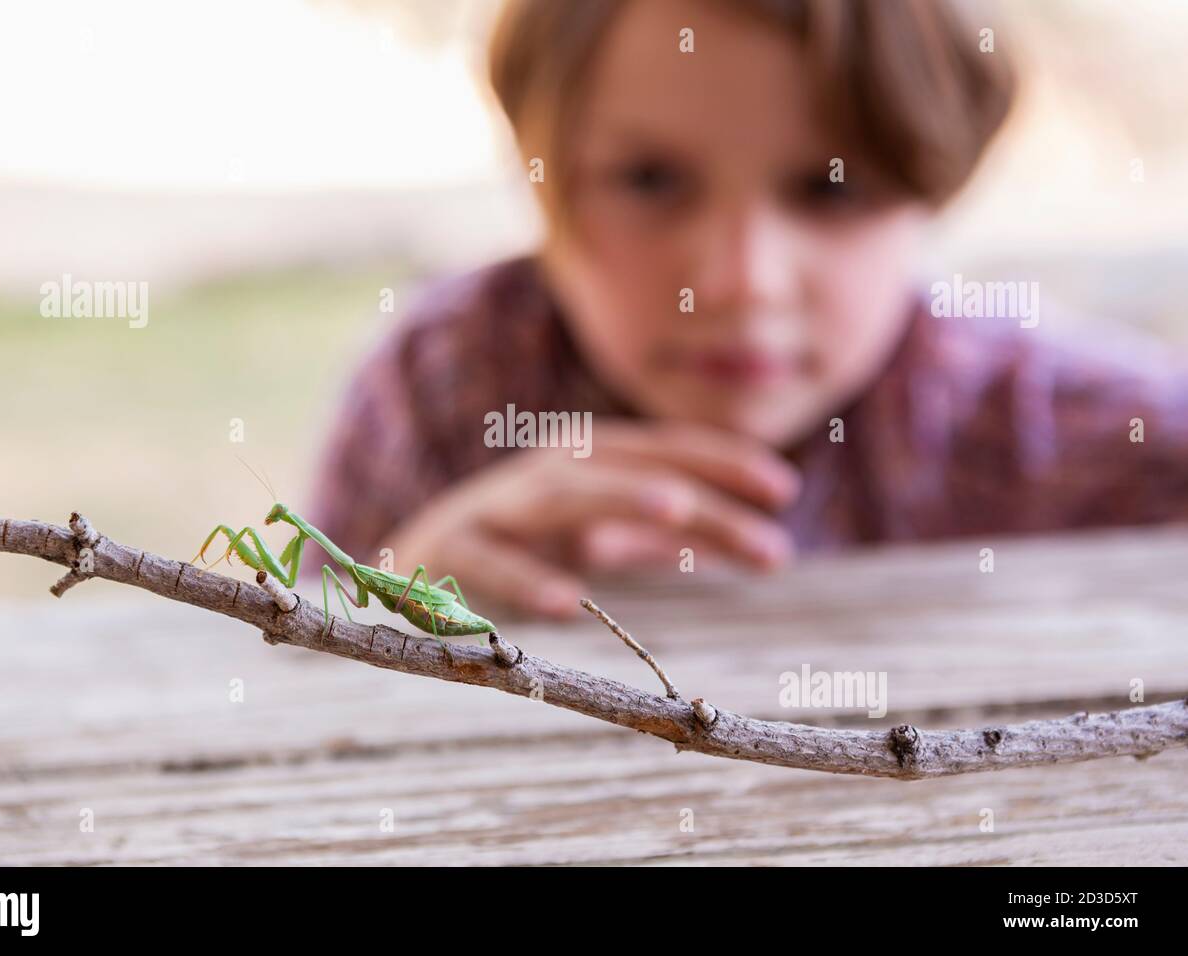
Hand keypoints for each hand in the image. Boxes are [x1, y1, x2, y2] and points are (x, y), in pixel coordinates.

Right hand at [382, 420, 799, 618]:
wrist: (404, 567)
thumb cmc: (521, 547)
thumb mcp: (601, 534)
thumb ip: (668, 534)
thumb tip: (765, 546)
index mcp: (581, 460)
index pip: (662, 450)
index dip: (722, 462)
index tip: (784, 490)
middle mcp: (543, 474)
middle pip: (628, 469)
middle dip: (696, 487)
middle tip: (762, 509)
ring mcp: (496, 507)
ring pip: (563, 493)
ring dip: (619, 495)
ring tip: (676, 510)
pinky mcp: (451, 551)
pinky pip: (492, 562)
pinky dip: (526, 578)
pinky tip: (567, 602)